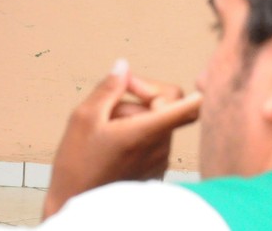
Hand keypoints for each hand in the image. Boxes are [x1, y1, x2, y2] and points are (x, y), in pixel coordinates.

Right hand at [42, 60, 202, 218]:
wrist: (74, 205)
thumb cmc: (77, 166)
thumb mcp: (84, 117)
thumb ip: (108, 88)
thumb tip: (123, 66)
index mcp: (146, 131)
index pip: (190, 106)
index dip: (197, 89)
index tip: (190, 80)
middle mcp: (159, 148)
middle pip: (165, 106)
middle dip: (140, 98)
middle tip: (111, 105)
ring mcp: (159, 161)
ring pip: (158, 123)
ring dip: (135, 117)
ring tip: (106, 130)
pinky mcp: (154, 171)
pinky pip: (154, 141)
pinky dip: (138, 134)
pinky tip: (113, 144)